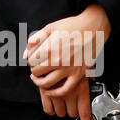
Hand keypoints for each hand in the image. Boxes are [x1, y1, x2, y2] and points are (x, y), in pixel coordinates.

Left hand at [25, 5, 109, 119]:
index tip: (33, 59)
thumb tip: (26, 53)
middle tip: (36, 67)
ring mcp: (68, 69)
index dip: (30, 60)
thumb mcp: (51, 27)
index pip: (31, 61)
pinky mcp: (78, 74)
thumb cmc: (73, 26)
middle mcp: (58, 60)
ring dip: (39, 82)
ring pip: (46, 83)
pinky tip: (49, 90)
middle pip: (37, 72)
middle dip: (34, 70)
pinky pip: (64, 89)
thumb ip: (36, 39)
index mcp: (50, 48)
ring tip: (39, 78)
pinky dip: (54, 93)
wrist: (93, 28)